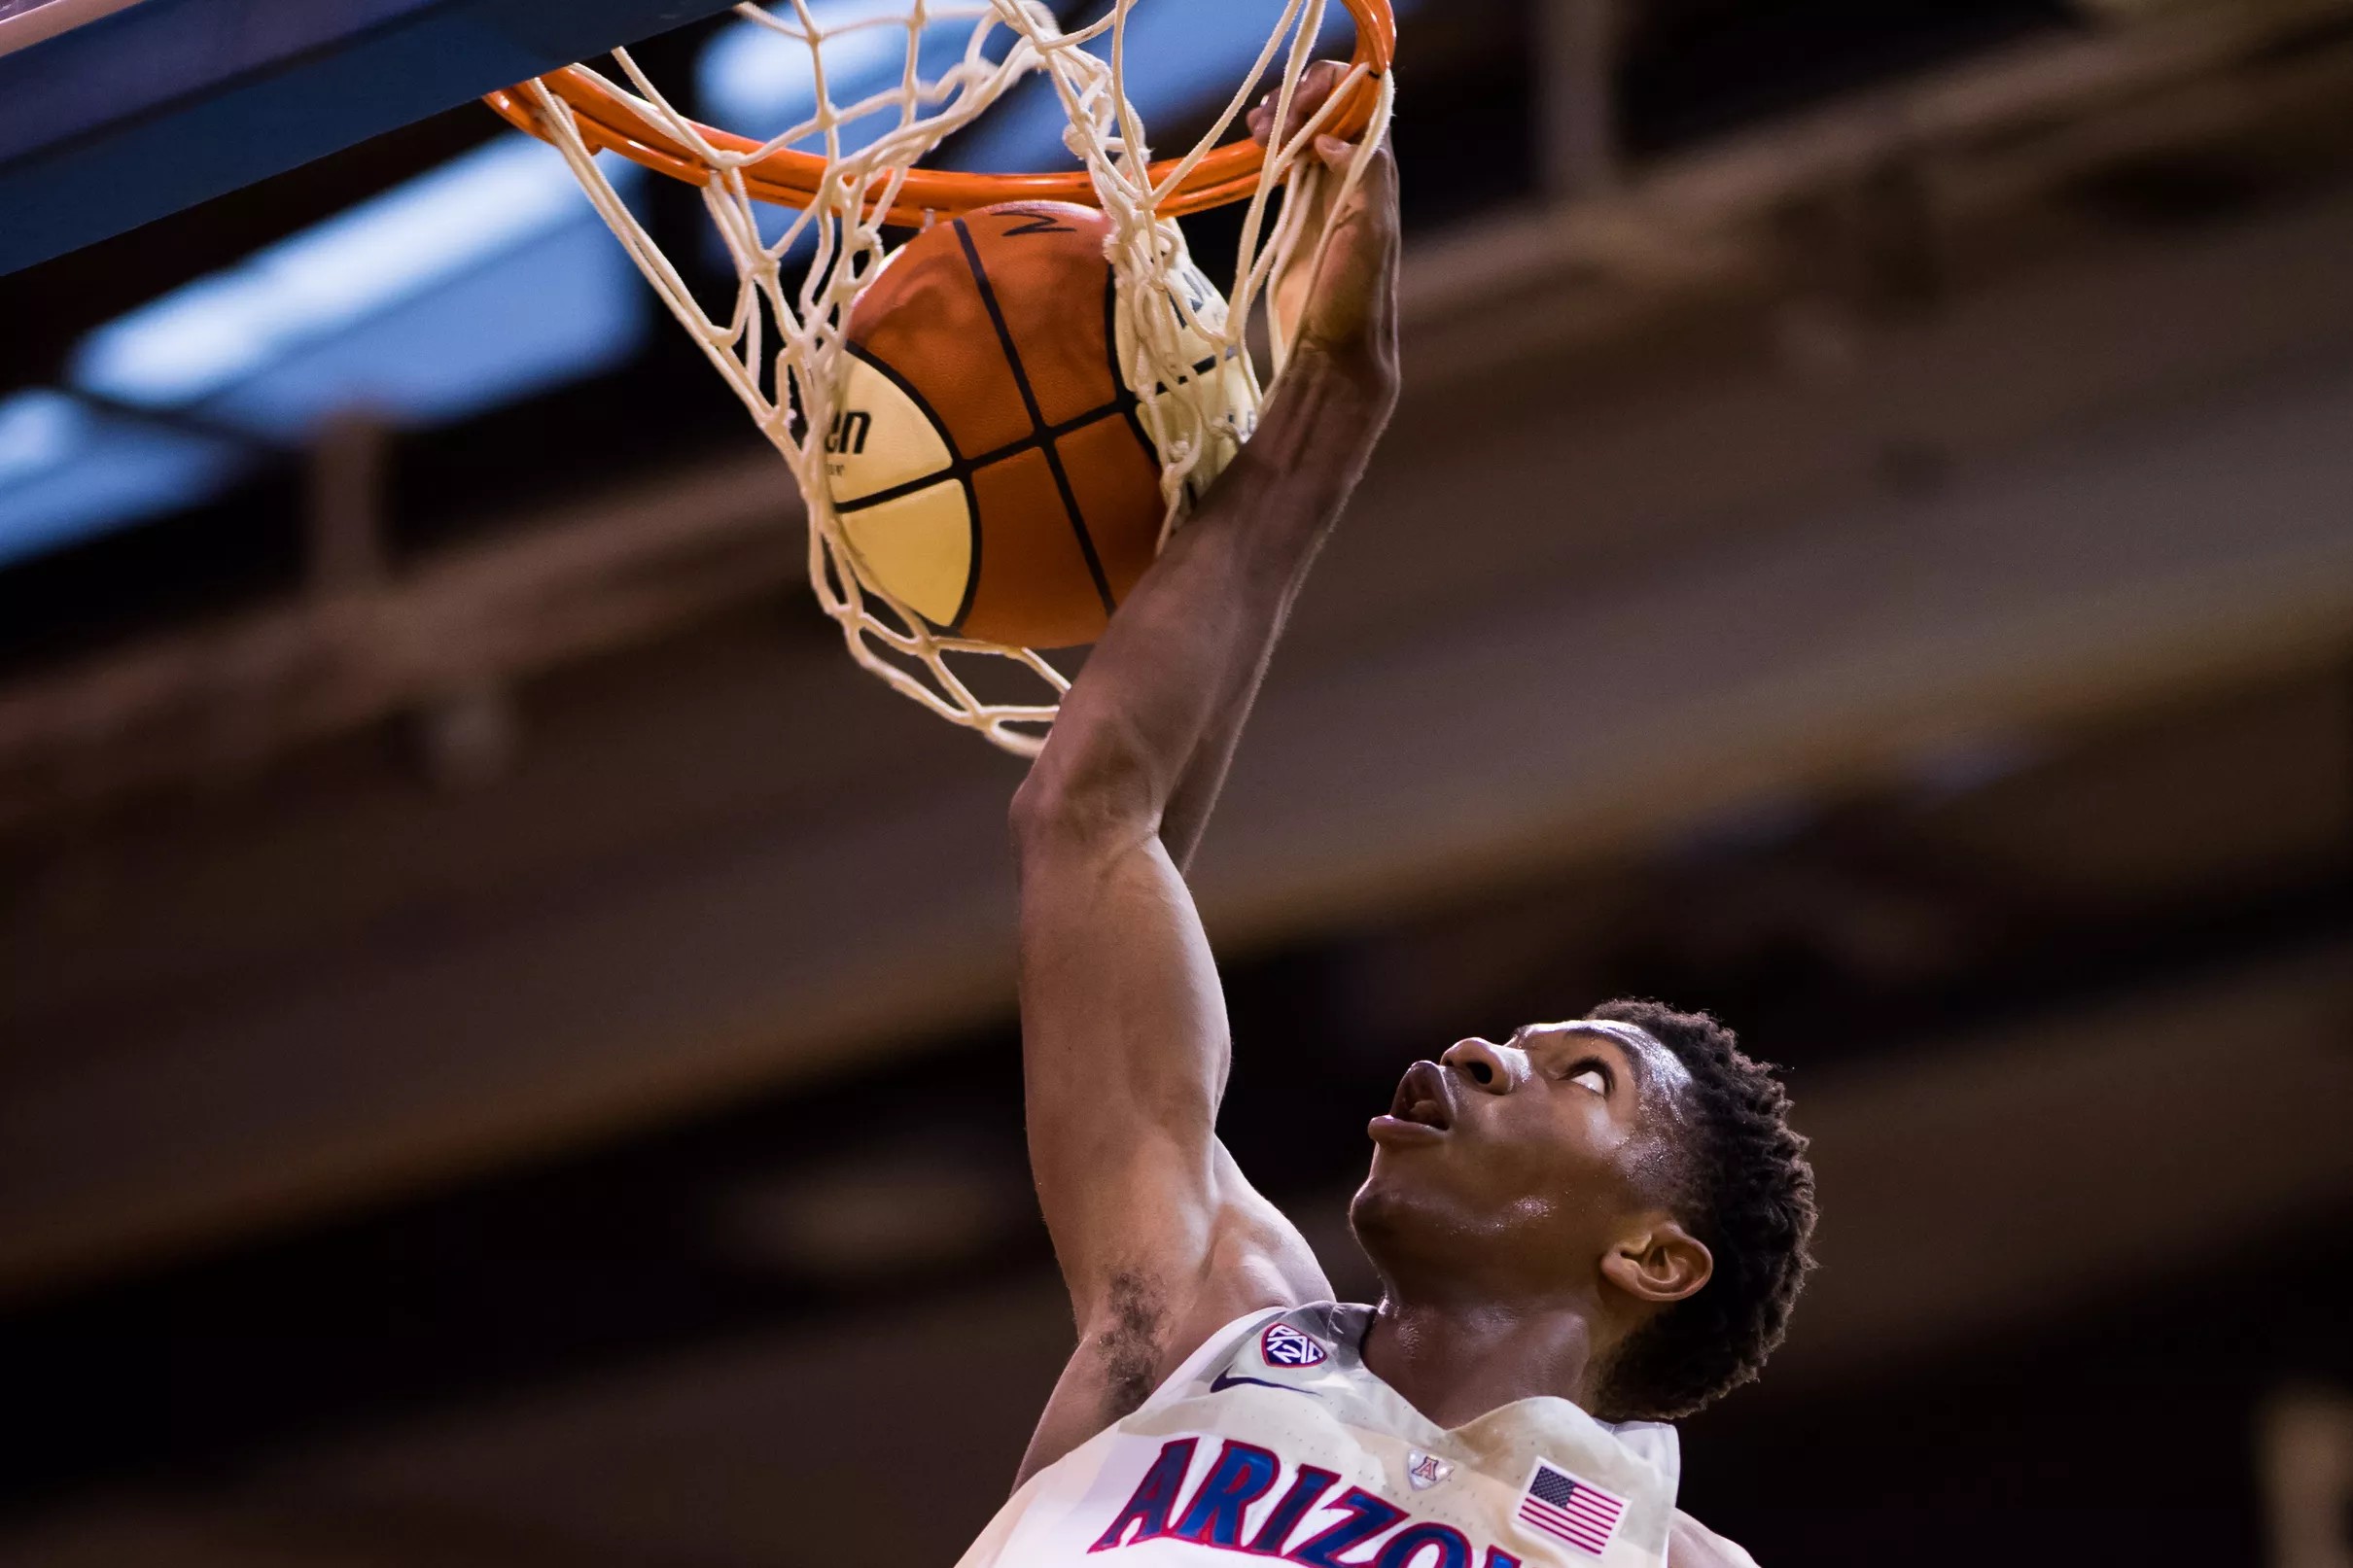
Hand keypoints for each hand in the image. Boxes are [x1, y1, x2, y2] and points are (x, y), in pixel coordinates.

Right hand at [1247, 60, 1399, 384]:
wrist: (1332, 348)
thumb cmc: (1357, 297)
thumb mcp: (1371, 232)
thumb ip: (1365, 175)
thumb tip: (1332, 136)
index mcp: (1376, 171)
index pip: (1360, 103)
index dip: (1327, 89)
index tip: (1296, 106)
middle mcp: (1353, 173)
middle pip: (1329, 108)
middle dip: (1298, 97)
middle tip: (1268, 119)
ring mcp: (1324, 190)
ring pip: (1305, 130)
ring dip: (1279, 117)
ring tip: (1256, 130)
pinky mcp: (1298, 212)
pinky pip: (1286, 161)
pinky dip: (1270, 145)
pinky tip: (1255, 148)